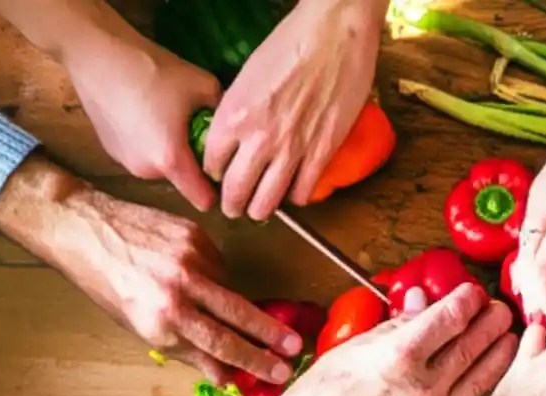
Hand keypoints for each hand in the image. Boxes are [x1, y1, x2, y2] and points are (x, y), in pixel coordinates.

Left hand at [0, 157, 300, 383]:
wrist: (84, 230)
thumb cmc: (107, 284)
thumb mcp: (140, 328)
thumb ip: (186, 351)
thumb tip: (224, 375)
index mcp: (161, 321)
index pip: (220, 347)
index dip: (254, 361)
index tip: (279, 371)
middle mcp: (178, 291)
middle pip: (238, 318)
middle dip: (270, 336)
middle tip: (295, 349)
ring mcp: (189, 260)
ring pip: (231, 290)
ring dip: (239, 304)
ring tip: (236, 311)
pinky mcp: (194, 236)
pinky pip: (219, 264)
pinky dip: (216, 275)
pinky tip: (201, 278)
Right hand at [63, 30, 219, 210]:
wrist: (97, 53)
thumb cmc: (154, 70)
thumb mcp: (205, 87)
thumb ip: (223, 117)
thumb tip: (234, 129)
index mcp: (171, 161)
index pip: (204, 200)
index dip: (220, 189)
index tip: (226, 171)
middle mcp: (146, 171)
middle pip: (183, 181)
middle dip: (194, 162)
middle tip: (197, 130)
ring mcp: (124, 162)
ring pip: (162, 168)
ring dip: (172, 152)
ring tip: (171, 117)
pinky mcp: (110, 150)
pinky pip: (142, 155)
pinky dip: (150, 143)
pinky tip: (148, 113)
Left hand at [204, 0, 384, 219]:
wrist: (334, 35)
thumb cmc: (290, 43)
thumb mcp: (248, 76)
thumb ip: (239, 109)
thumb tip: (239, 131)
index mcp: (233, 115)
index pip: (212, 164)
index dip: (214, 175)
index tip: (219, 177)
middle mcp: (258, 138)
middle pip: (236, 191)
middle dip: (233, 204)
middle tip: (235, 207)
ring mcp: (292, 149)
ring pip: (268, 200)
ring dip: (261, 210)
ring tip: (260, 210)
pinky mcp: (322, 152)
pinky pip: (303, 191)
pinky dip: (296, 197)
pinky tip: (294, 192)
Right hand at [273, 284, 515, 395]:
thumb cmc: (330, 385)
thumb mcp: (362, 342)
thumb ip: (401, 321)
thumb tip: (424, 297)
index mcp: (400, 355)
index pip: (450, 318)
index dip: (468, 299)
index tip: (474, 291)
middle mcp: (422, 386)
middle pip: (472, 345)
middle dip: (492, 321)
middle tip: (500, 308)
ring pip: (482, 379)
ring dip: (501, 354)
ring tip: (509, 337)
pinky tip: (501, 381)